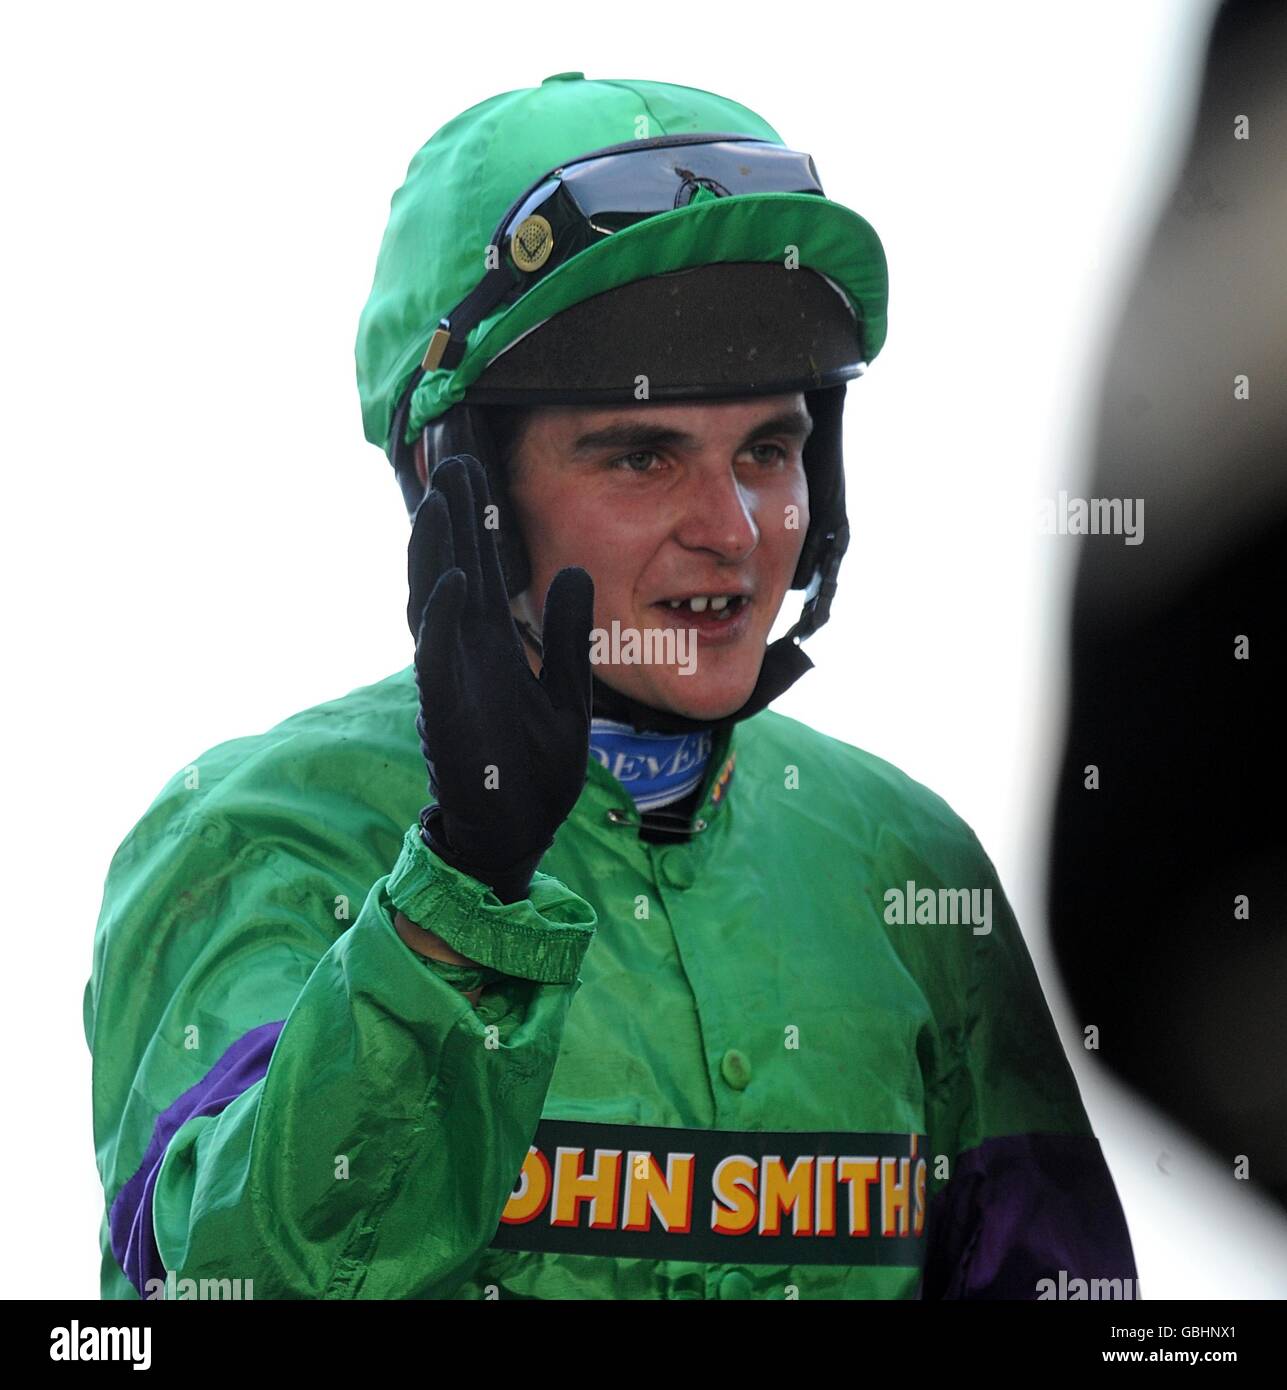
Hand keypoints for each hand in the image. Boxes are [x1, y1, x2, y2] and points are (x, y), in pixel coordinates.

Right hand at [407, 454, 593, 902]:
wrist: (518, 833)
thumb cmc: (535, 769)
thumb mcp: (567, 691)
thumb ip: (566, 635)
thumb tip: (574, 572)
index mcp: (490, 645)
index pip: (480, 569)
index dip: (475, 520)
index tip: (472, 466)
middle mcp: (463, 653)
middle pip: (450, 570)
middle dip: (450, 517)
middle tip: (450, 457)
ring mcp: (451, 680)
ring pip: (434, 603)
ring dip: (436, 552)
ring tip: (440, 499)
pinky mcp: (447, 713)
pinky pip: (440, 659)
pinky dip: (444, 619)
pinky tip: (454, 580)